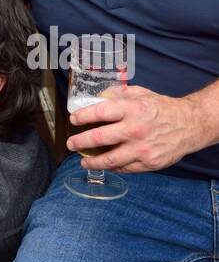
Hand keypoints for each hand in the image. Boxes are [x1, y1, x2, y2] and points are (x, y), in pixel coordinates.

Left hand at [67, 84, 199, 172]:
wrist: (188, 124)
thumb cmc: (161, 108)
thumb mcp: (139, 93)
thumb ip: (116, 94)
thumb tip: (95, 98)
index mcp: (132, 109)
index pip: (100, 112)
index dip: (83, 116)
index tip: (73, 120)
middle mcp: (135, 129)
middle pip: (100, 138)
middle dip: (80, 142)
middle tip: (71, 143)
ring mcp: (142, 149)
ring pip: (110, 159)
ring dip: (92, 161)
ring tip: (83, 161)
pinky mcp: (149, 163)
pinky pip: (125, 168)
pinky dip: (113, 167)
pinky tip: (105, 164)